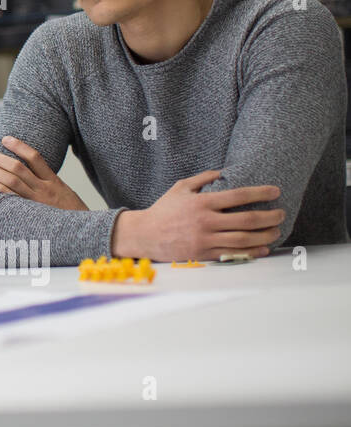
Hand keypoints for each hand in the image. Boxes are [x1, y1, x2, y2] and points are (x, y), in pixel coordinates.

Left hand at [0, 136, 85, 210]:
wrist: (80, 231)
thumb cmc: (71, 211)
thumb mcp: (63, 191)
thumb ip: (47, 180)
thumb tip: (28, 170)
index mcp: (53, 181)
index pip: (35, 158)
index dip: (19, 146)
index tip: (6, 139)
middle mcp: (44, 189)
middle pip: (19, 168)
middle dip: (0, 159)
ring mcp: (36, 201)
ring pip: (13, 182)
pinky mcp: (31, 213)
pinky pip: (13, 199)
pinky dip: (1, 189)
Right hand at [112, 169, 283, 261]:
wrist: (145, 234)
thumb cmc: (163, 210)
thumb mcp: (180, 188)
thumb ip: (202, 179)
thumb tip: (224, 172)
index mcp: (202, 202)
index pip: (238, 196)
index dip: (260, 193)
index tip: (275, 191)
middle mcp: (206, 221)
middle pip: (247, 220)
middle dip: (269, 217)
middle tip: (281, 213)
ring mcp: (205, 239)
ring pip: (244, 239)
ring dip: (265, 236)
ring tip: (276, 231)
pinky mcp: (203, 254)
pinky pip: (233, 254)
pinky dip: (251, 252)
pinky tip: (263, 248)